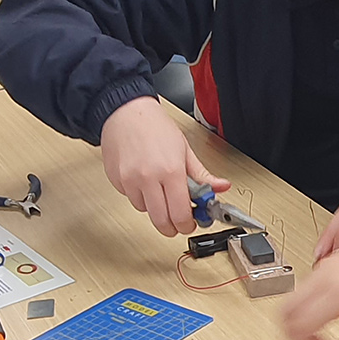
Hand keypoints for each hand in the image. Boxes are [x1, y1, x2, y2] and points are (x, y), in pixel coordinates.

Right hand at [99, 96, 229, 236]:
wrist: (126, 112)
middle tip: (178, 222)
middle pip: (161, 221)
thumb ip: (202, 175)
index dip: (187, 224)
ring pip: (145, 211)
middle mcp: (148, 178)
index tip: (190, 223)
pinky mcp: (116, 181)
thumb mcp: (185, 149)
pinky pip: (131, 199)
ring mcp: (129, 181)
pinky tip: (145, 180)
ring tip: (161, 189)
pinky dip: (140, 196)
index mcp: (170, 171)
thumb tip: (221, 187)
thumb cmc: (155, 127)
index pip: (180, 214)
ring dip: (155, 207)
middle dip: (172, 227)